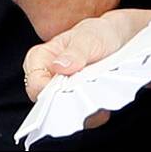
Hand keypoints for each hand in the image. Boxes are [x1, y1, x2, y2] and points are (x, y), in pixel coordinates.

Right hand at [22, 10, 150, 129]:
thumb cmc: (96, 34)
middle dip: (66, 104)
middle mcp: (48, 77)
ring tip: (97, 103)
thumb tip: (60, 66)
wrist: (116, 39)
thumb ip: (74, 52)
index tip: (66, 92)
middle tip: (85, 98)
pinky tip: (102, 107)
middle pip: (47, 102)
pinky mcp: (77, 102)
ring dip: (81, 111)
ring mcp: (62, 92)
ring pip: (64, 112)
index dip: (46, 92)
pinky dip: (91, 116)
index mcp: (41, 58)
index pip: (34, 83)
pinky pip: (80, 117)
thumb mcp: (87, 38)